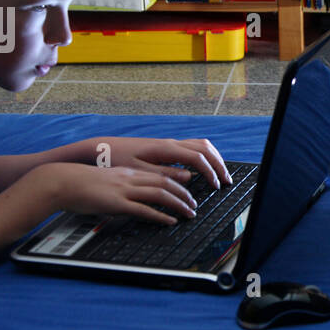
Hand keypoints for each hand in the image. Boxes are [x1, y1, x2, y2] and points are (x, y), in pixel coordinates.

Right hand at [37, 162, 197, 225]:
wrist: (61, 182)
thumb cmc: (80, 184)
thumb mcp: (107, 182)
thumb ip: (122, 187)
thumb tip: (131, 198)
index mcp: (128, 172)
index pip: (159, 174)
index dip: (177, 182)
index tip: (187, 190)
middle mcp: (130, 178)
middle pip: (165, 182)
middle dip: (184, 194)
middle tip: (194, 204)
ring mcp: (124, 190)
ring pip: (159, 194)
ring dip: (178, 204)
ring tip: (189, 213)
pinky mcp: (117, 203)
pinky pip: (144, 209)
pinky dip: (160, 216)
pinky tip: (170, 221)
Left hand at [92, 137, 231, 194]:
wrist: (102, 149)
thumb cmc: (116, 160)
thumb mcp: (138, 171)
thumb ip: (165, 174)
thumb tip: (189, 177)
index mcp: (164, 149)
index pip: (197, 158)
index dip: (210, 172)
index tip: (216, 186)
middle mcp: (169, 143)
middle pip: (204, 148)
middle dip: (218, 164)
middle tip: (226, 181)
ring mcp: (168, 143)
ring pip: (200, 145)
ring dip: (213, 158)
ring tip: (220, 174)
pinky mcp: (165, 147)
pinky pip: (192, 147)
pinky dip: (204, 156)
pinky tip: (204, 168)